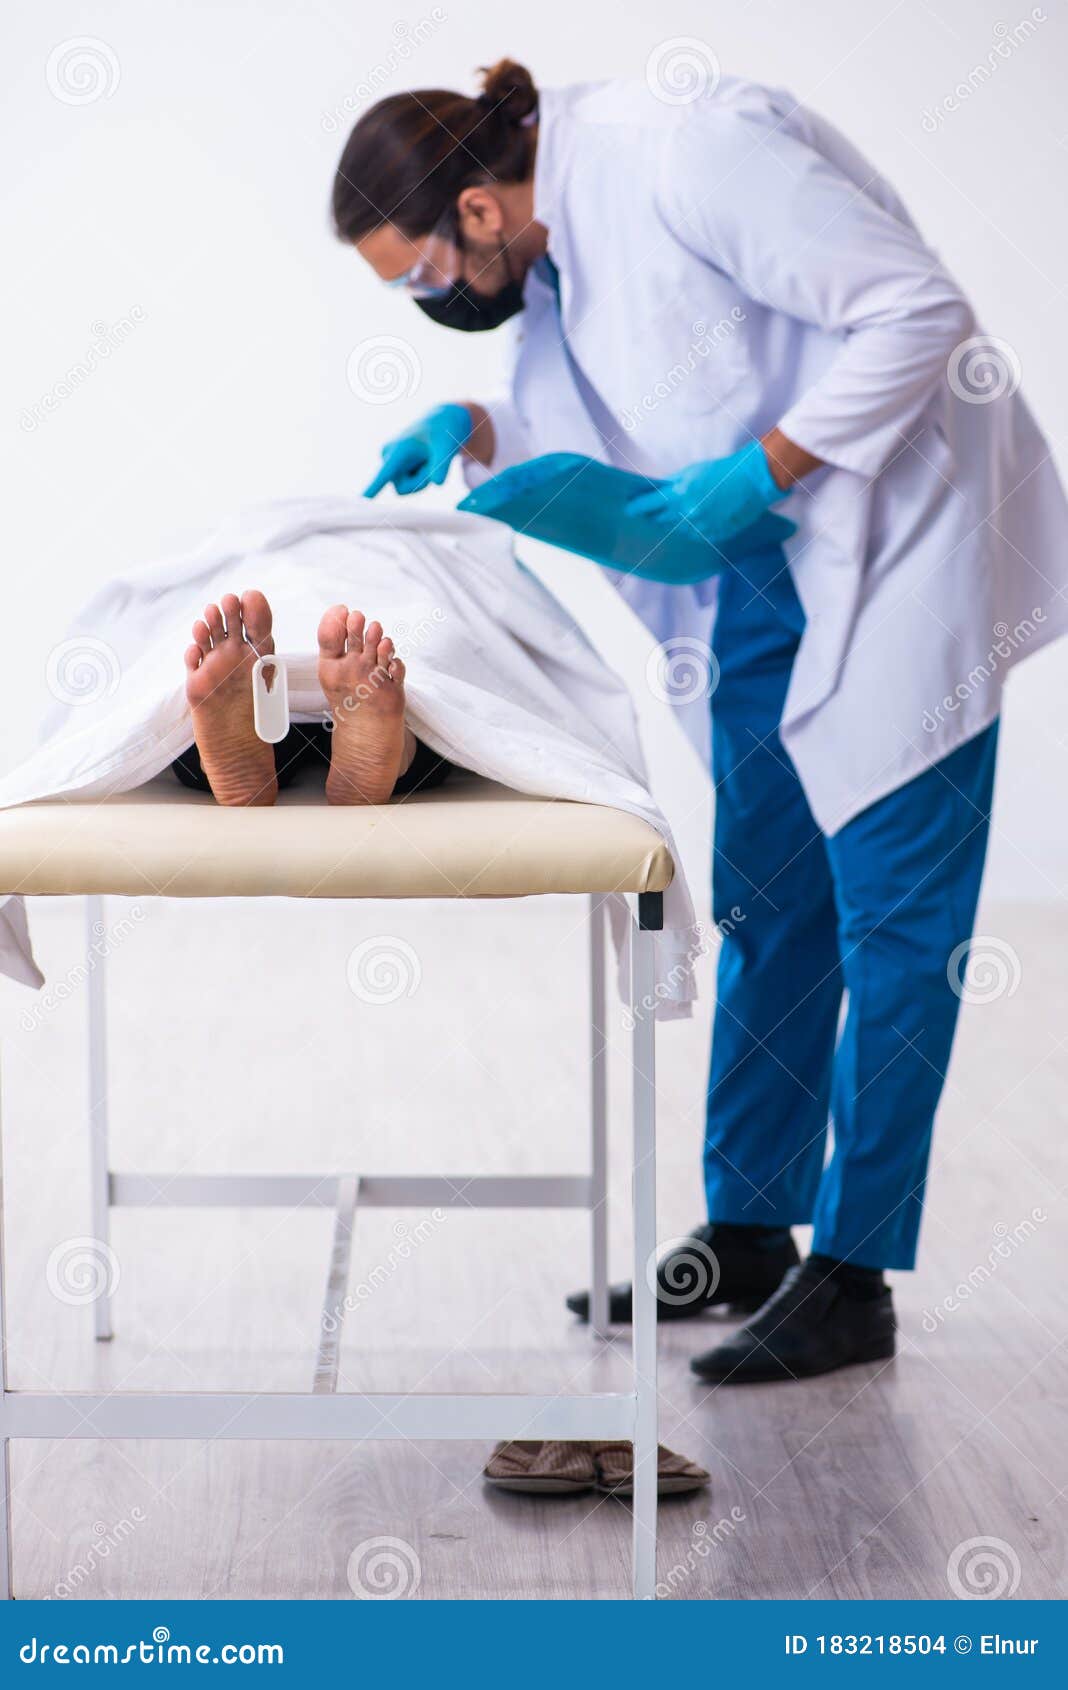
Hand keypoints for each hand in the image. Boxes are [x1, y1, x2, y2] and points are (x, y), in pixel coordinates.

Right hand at [363, 403, 473, 497]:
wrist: (440, 423)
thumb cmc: (442, 434)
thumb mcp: (446, 448)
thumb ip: (441, 466)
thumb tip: (438, 484)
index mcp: (398, 450)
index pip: (384, 474)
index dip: (372, 488)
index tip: (360, 501)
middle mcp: (387, 456)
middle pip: (403, 490)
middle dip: (421, 482)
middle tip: (431, 460)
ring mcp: (388, 462)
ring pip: (405, 488)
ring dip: (420, 479)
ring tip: (426, 458)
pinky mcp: (391, 467)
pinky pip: (406, 485)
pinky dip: (418, 477)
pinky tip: (422, 460)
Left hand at [626, 440, 784, 544]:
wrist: (753, 481)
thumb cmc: (723, 471)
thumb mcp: (692, 471)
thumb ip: (673, 484)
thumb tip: (656, 493)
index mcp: (679, 493)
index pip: (648, 505)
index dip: (636, 508)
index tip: (628, 510)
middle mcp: (687, 512)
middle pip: (660, 520)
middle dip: (654, 517)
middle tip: (648, 516)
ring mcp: (701, 526)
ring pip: (678, 530)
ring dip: (675, 524)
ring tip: (680, 515)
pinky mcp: (713, 535)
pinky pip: (696, 536)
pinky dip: (694, 529)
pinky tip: (698, 521)